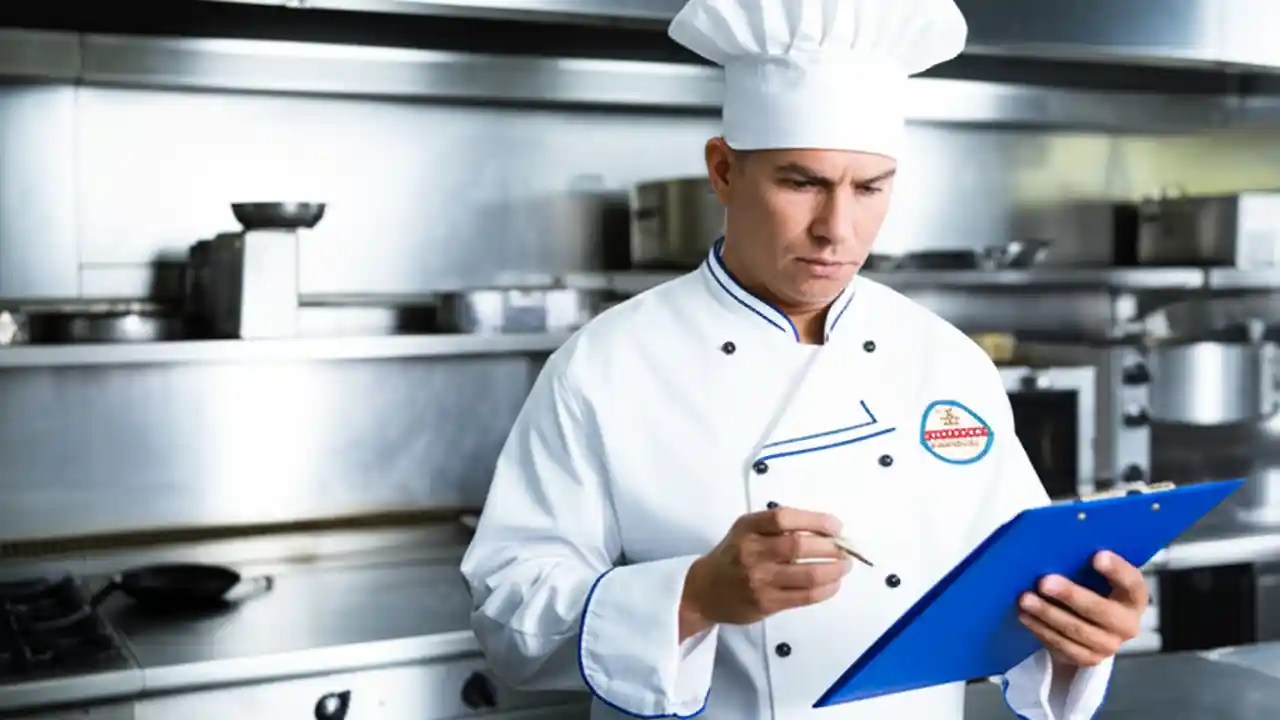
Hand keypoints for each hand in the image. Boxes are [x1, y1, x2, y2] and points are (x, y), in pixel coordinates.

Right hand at [679, 507, 850, 639]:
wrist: (704, 591)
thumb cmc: (732, 556)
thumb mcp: (746, 531)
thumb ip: (776, 527)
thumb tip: (823, 530)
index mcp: (747, 528)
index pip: (784, 517)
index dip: (815, 520)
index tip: (835, 526)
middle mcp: (751, 552)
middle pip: (798, 546)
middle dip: (830, 547)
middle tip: (845, 549)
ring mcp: (759, 580)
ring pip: (807, 575)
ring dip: (834, 570)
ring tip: (844, 566)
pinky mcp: (766, 603)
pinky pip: (804, 597)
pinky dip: (825, 590)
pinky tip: (833, 584)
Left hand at [1017, 550, 1147, 666]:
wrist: (1090, 626)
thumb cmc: (1090, 588)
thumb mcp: (1093, 576)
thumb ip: (1084, 562)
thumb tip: (1055, 542)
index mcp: (1134, 597)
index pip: (1133, 583)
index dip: (1117, 570)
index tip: (1097, 555)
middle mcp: (1127, 624)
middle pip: (1100, 611)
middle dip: (1071, 595)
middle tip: (1044, 581)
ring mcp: (1109, 645)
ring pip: (1076, 630)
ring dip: (1048, 614)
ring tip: (1025, 599)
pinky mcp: (1088, 659)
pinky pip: (1063, 646)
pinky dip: (1041, 629)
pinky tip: (1026, 616)